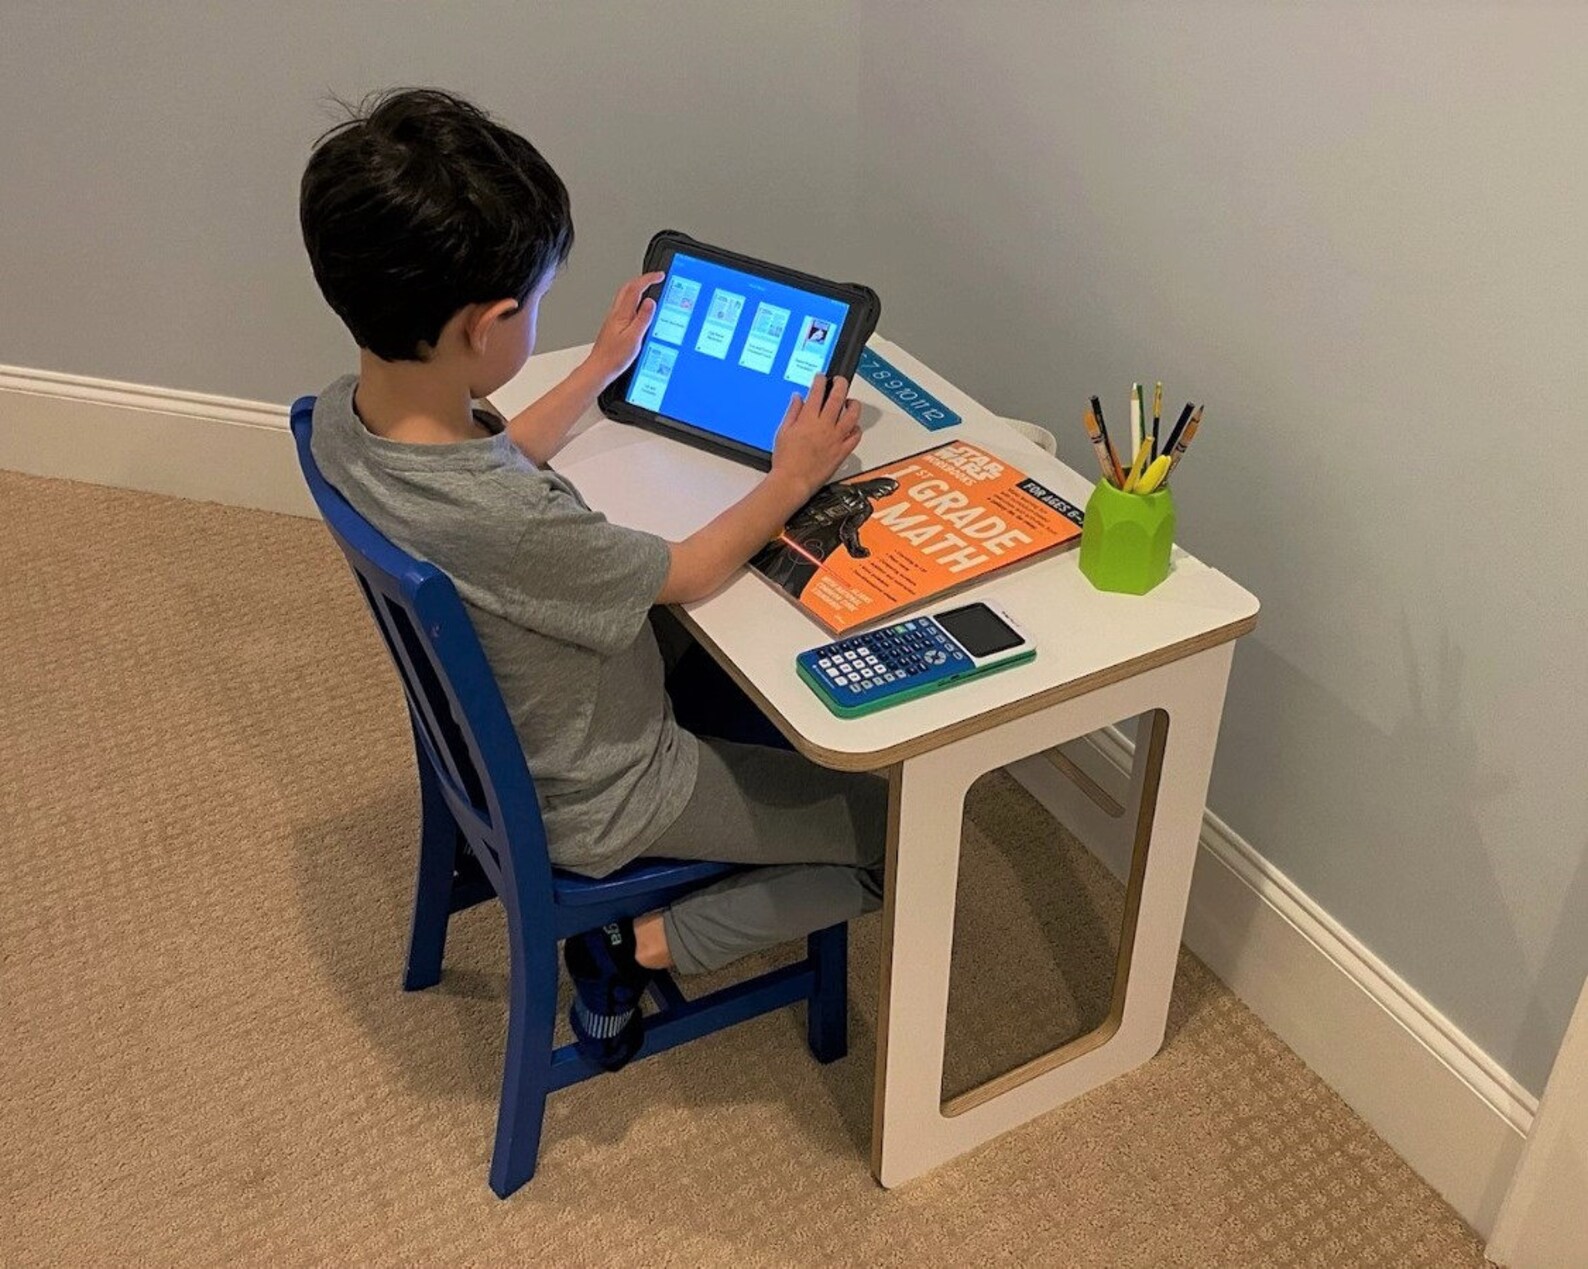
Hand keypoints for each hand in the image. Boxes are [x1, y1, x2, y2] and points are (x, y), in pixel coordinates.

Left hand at [585, 271, 664, 386]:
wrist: (599, 369)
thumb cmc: (614, 358)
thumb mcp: (634, 338)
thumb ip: (643, 319)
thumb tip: (650, 302)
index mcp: (621, 314)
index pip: (635, 288)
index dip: (648, 279)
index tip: (659, 275)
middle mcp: (616, 314)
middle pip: (628, 288)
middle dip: (643, 280)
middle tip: (656, 278)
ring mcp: (614, 319)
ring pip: (625, 297)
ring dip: (638, 289)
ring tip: (650, 289)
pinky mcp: (614, 327)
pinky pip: (625, 307)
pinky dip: (635, 302)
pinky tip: (640, 310)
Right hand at [770, 374, 862, 498]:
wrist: (792, 482)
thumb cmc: (786, 461)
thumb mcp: (783, 432)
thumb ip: (792, 412)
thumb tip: (798, 398)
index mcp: (807, 420)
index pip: (817, 392)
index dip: (820, 381)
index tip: (821, 378)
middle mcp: (824, 426)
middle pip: (838, 398)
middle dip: (840, 384)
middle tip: (840, 381)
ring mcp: (835, 438)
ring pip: (852, 415)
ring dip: (853, 404)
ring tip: (850, 401)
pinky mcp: (842, 452)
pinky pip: (855, 437)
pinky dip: (856, 428)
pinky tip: (853, 425)